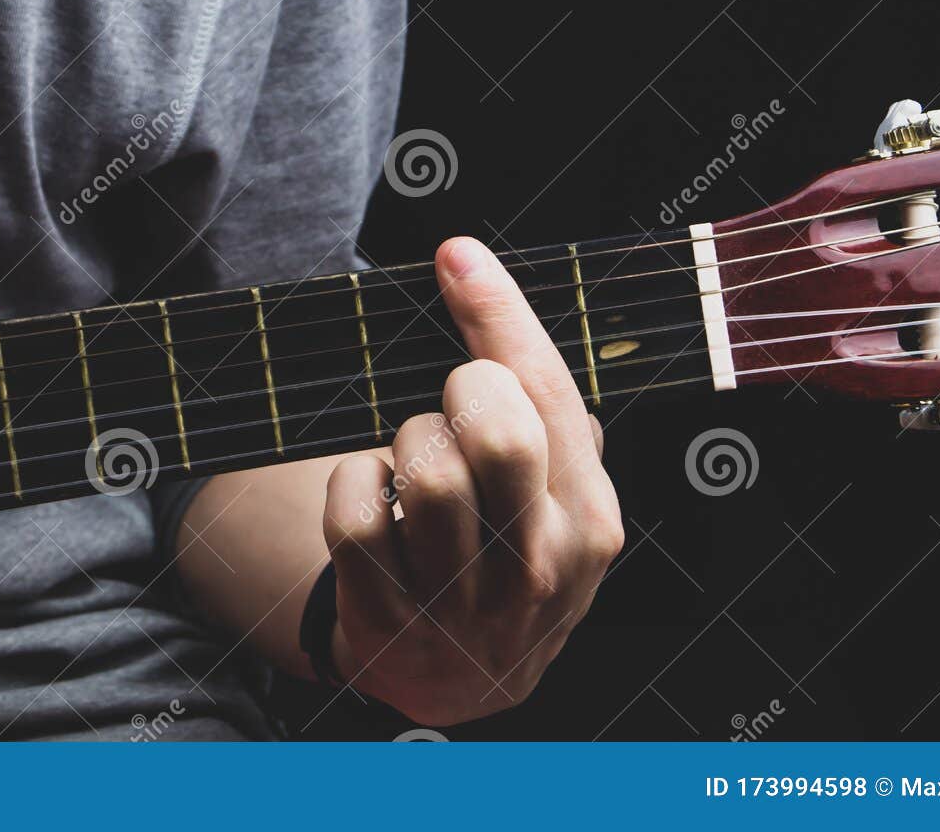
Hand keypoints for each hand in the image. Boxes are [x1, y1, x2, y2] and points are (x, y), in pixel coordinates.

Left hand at [321, 237, 622, 726]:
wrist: (464, 683)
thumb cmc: (510, 562)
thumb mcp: (561, 505)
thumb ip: (553, 419)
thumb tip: (483, 286)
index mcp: (588, 522)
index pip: (549, 398)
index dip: (499, 315)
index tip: (457, 256)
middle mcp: (534, 566)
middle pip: (496, 434)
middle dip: (460, 391)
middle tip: (452, 402)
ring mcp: (459, 601)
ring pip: (421, 469)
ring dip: (403, 442)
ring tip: (413, 464)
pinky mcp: (387, 617)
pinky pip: (354, 510)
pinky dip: (351, 483)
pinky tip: (373, 498)